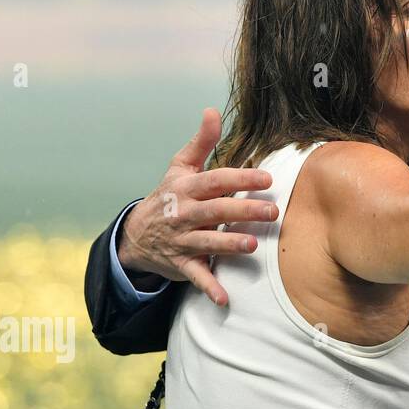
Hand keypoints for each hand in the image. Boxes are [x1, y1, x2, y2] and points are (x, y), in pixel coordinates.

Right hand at [115, 108, 276, 305]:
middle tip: (272, 212)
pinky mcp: (181, 265)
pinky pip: (195, 276)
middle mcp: (183, 214)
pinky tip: (225, 298)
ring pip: (206, 243)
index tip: (267, 178)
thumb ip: (201, 141)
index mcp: (186, 188)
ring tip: (252, 245)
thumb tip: (212, 110)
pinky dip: (209, 287)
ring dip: (229, 245)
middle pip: (215, 211)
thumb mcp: (180, 167)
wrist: (135, 236)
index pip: (215, 180)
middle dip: (243, 212)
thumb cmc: (169, 196)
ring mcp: (181, 241)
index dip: (240, 178)